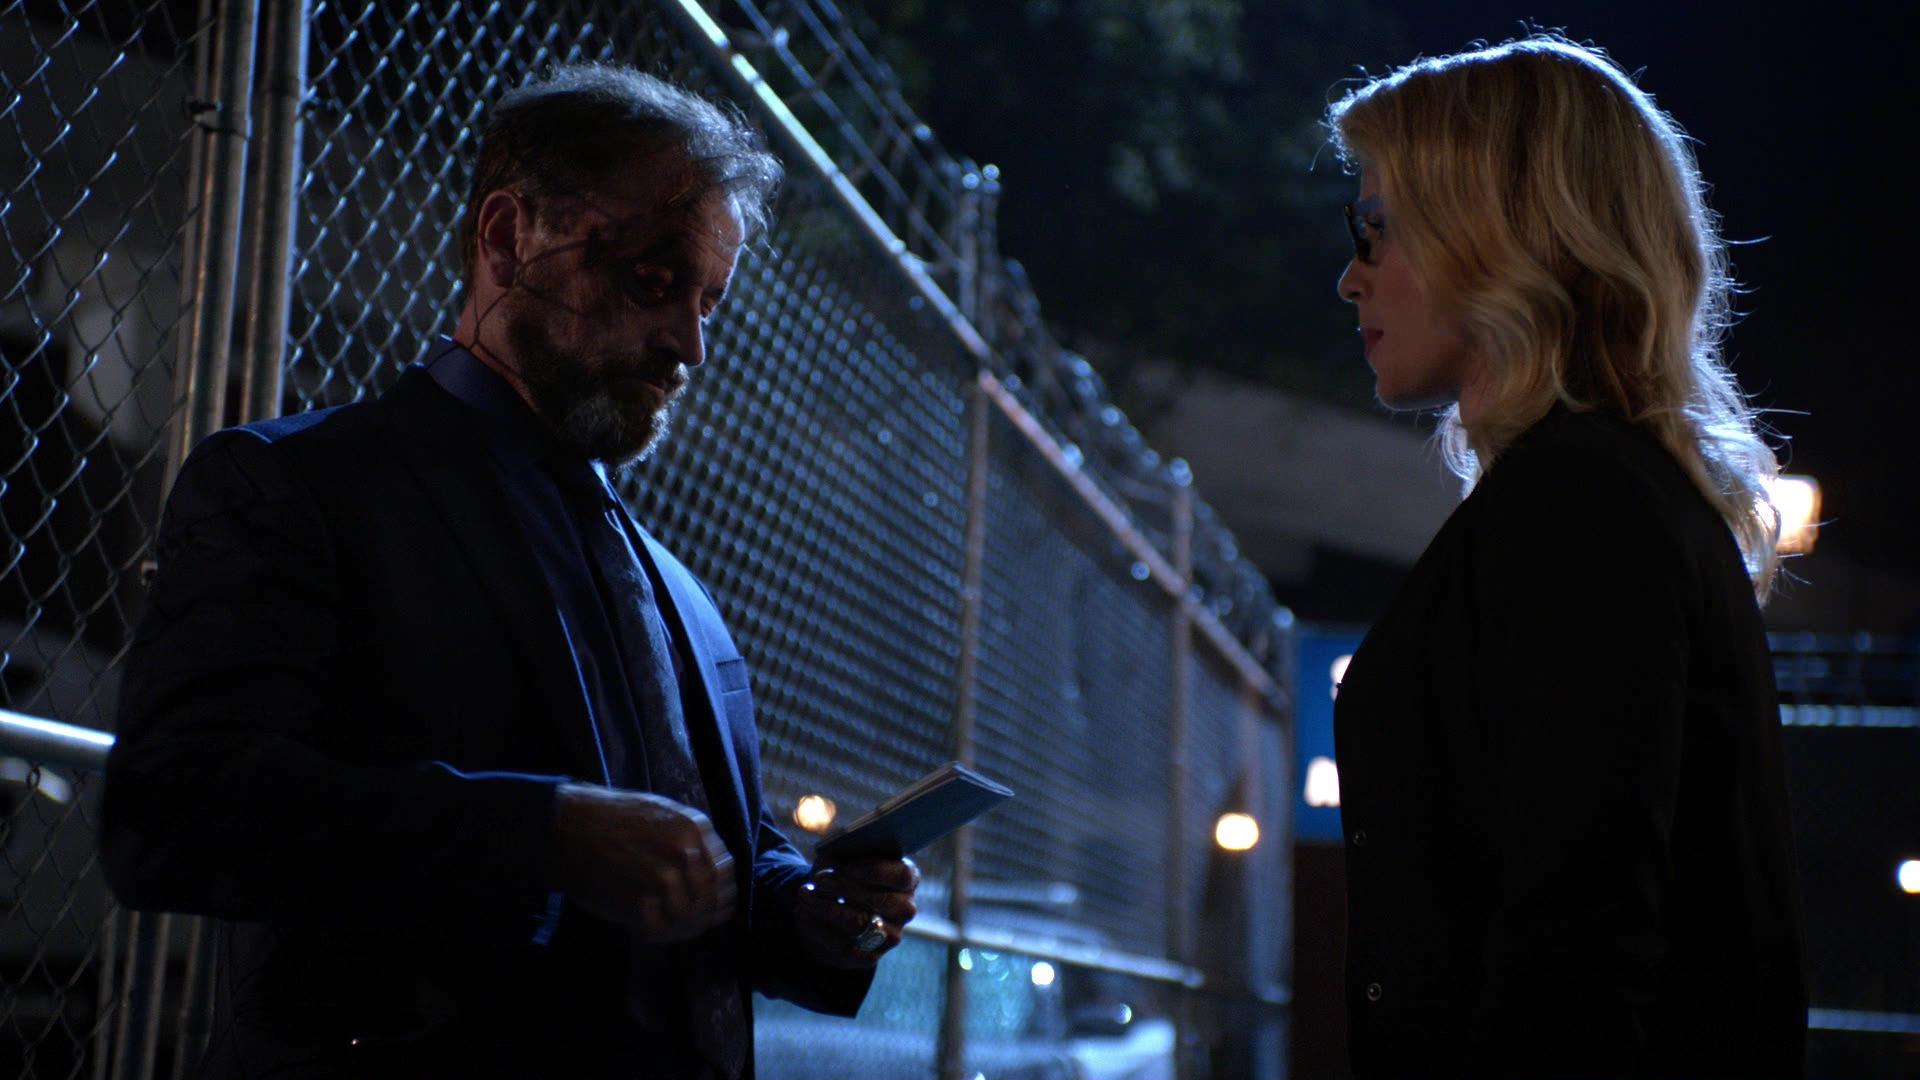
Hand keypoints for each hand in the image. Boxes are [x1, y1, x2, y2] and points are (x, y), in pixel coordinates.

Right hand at [550, 783, 735, 941]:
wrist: (565, 827)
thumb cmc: (610, 817)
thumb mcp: (661, 812)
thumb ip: (691, 837)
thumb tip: (712, 867)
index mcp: (693, 828)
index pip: (727, 870)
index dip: (723, 890)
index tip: (718, 901)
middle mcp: (683, 853)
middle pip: (711, 897)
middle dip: (707, 913)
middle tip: (698, 922)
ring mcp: (661, 880)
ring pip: (689, 918)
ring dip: (683, 928)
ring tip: (670, 927)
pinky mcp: (638, 904)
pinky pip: (662, 931)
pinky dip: (660, 935)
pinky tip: (651, 930)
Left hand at [795, 857, 920, 968]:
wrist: (831, 903)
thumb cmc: (842, 870)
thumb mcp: (845, 853)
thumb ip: (847, 849)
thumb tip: (837, 857)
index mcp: (907, 879)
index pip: (902, 876)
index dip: (873, 871)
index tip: (844, 867)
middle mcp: (905, 909)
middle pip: (880, 901)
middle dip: (844, 888)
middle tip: (819, 879)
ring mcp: (891, 935)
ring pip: (858, 924)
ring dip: (826, 908)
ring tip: (805, 894)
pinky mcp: (870, 956)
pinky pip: (843, 947)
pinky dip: (818, 928)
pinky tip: (804, 914)